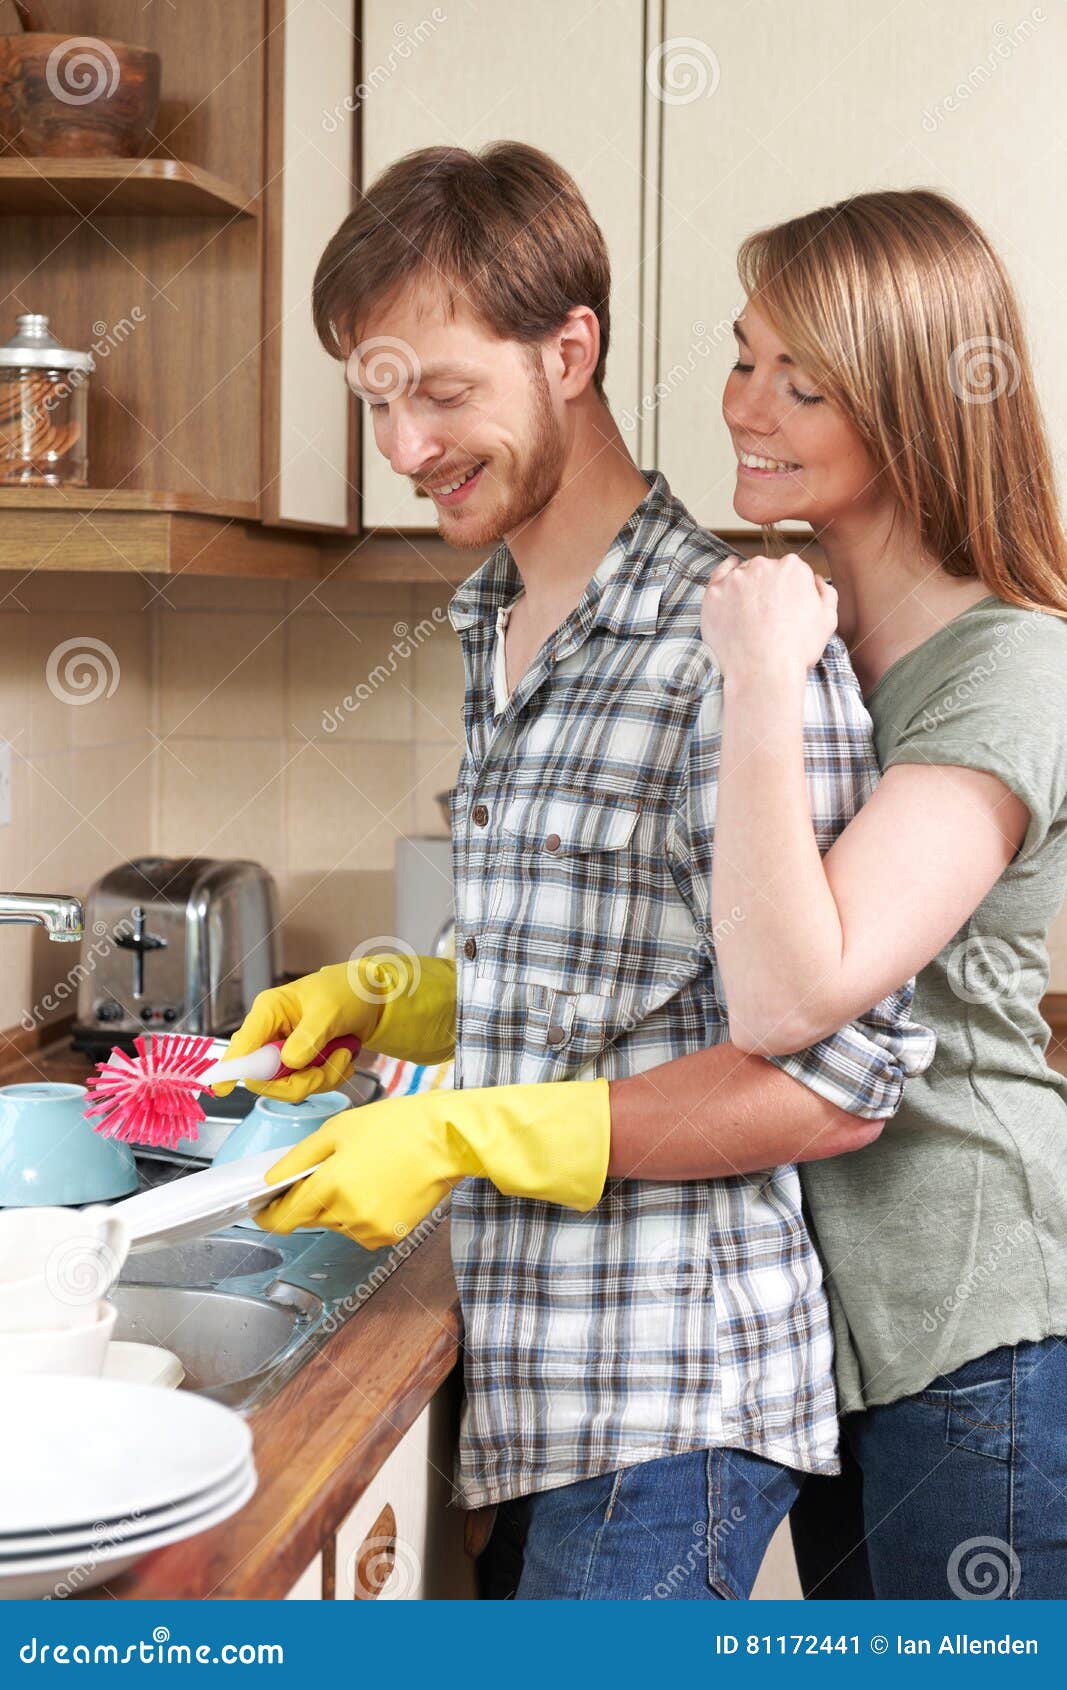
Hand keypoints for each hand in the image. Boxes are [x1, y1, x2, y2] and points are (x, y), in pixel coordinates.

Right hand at [213, 953, 454, 1103]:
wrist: (372, 1000)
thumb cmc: (347, 992)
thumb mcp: (330, 1010)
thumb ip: (308, 1037)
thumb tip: (287, 1063)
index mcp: (269, 1012)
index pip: (242, 1045)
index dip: (231, 1068)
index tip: (222, 1090)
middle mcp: (271, 1034)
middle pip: (265, 1078)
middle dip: (300, 1079)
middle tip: (328, 1064)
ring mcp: (285, 1052)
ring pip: (290, 1086)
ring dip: (322, 1076)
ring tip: (342, 1053)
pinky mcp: (301, 1065)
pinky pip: (309, 1086)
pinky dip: (330, 1077)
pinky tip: (342, 1057)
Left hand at [254, 1079, 611, 1250]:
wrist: (447, 1139)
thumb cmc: (397, 1126)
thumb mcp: (338, 1130)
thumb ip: (298, 1158)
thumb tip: (271, 1181)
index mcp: (330, 1186)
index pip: (284, 1218)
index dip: (267, 1216)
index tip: (261, 1209)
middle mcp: (348, 1215)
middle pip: (310, 1219)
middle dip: (309, 1199)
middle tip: (328, 1169)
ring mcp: (370, 1229)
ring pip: (336, 1224)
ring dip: (337, 1206)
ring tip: (362, 1171)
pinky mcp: (390, 1236)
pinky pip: (360, 1230)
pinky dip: (360, 1214)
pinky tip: (378, 1187)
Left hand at [700, 553, 837, 682]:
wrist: (764, 671)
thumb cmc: (797, 649)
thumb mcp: (828, 618)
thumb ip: (824, 591)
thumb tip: (814, 579)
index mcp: (793, 568)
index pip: (790, 570)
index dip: (788, 590)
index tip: (784, 606)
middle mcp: (763, 566)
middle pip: (765, 570)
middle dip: (766, 587)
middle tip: (766, 615)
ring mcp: (736, 579)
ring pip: (741, 575)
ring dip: (745, 588)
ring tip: (748, 615)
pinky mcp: (714, 593)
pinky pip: (717, 578)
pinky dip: (723, 582)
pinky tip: (728, 590)